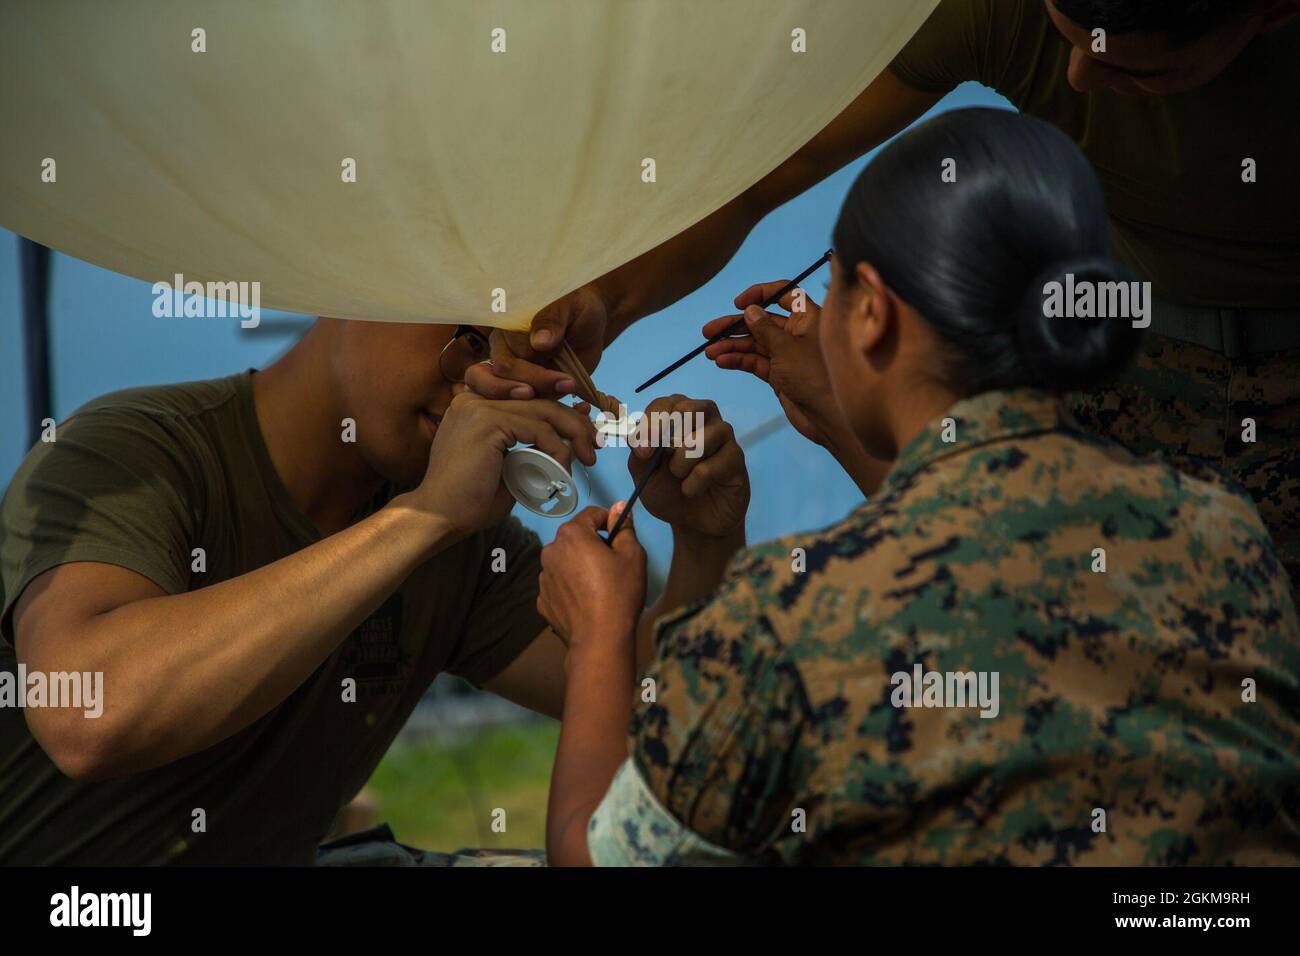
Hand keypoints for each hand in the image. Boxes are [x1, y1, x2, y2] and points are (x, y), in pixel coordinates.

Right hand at [406, 392, 597, 536]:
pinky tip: (562, 468)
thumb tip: (572, 426)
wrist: (440, 517)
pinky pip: (538, 429)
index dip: (559, 400)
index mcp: (475, 404)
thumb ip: (537, 443)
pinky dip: (557, 449)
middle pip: (539, 396)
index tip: (584, 418)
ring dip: (573, 434)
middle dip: (574, 419)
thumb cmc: (472, 498)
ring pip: (544, 410)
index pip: (526, 388)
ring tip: (587, 457)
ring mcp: (479, 407)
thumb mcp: (513, 463)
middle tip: (595, 443)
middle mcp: (474, 398)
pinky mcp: (487, 422)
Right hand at [464, 285, 609, 399]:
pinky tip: (573, 408)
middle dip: (535, 383)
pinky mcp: (526, 388)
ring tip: (569, 394)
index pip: (508, 353)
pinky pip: (526, 405)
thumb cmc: (576, 309)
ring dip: (538, 401)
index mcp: (506, 327)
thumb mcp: (569, 306)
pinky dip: (546, 412)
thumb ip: (552, 318)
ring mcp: (512, 372)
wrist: (588, 325)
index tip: (560, 374)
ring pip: (508, 393)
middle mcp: (502, 349)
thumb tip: (539, 341)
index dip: (532, 366)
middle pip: (503, 375)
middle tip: (567, 386)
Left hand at [538, 505, 646, 647]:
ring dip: (579, 566)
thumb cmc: (620, 591)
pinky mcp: (542, 600)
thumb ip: (624, 527)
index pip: (592, 514)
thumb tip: (620, 506)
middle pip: (575, 538)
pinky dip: (570, 587)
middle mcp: (551, 550)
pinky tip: (585, 602)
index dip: (609, 521)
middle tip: (612, 564)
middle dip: (592, 544)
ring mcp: (543, 577)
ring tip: (598, 587)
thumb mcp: (632, 555)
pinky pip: (559, 584)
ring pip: (565, 562)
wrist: (600, 639)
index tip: (621, 536)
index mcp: (572, 534)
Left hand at [630, 395, 747, 538]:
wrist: (694, 520)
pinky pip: (709, 467)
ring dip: (680, 465)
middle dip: (666, 438)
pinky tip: (694, 490)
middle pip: (686, 409)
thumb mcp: (643, 475)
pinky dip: (694, 483)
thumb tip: (637, 440)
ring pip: (698, 440)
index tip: (642, 451)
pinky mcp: (736, 456)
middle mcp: (702, 417)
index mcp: (676, 414)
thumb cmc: (668, 490)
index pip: (663, 404)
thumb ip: (638, 455)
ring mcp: (722, 434)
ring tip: (680, 478)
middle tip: (657, 459)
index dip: (651, 424)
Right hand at [703, 281, 842, 447]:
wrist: (828, 417)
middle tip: (708, 331)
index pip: (785, 294)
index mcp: (807, 318)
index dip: (761, 294)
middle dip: (734, 326)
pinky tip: (721, 361)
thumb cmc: (815, 377)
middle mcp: (797, 333)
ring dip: (731, 346)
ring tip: (709, 352)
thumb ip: (764, 328)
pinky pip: (755, 362)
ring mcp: (787, 355)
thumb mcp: (786, 348)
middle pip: (762, 321)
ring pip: (754, 344)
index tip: (739, 303)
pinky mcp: (779, 375)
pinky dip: (738, 361)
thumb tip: (750, 310)